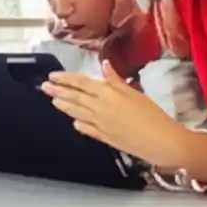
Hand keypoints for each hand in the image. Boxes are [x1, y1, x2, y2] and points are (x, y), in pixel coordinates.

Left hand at [41, 60, 188, 167]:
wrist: (161, 141)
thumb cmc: (153, 115)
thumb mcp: (135, 92)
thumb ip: (116, 80)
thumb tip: (104, 65)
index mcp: (109, 94)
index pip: (82, 83)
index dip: (65, 78)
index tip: (53, 76)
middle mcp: (101, 109)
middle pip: (75, 97)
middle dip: (58, 91)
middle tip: (44, 87)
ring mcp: (101, 125)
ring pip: (78, 113)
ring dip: (64, 106)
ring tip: (54, 101)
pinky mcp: (105, 138)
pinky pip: (88, 130)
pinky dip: (80, 124)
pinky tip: (74, 122)